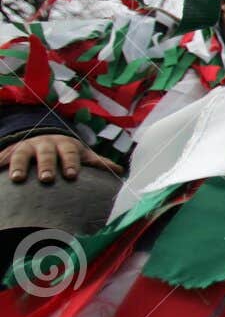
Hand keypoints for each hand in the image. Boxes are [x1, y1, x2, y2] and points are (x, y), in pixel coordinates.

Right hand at [2, 134, 121, 183]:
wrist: (43, 138)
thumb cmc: (67, 152)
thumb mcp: (81, 153)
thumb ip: (98, 162)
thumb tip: (120, 171)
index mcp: (66, 145)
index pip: (70, 153)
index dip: (71, 163)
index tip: (72, 175)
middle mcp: (46, 144)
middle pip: (46, 154)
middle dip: (46, 166)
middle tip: (47, 179)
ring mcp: (27, 147)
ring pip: (22, 154)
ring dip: (19, 165)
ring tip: (18, 178)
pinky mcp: (10, 152)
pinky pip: (2, 157)